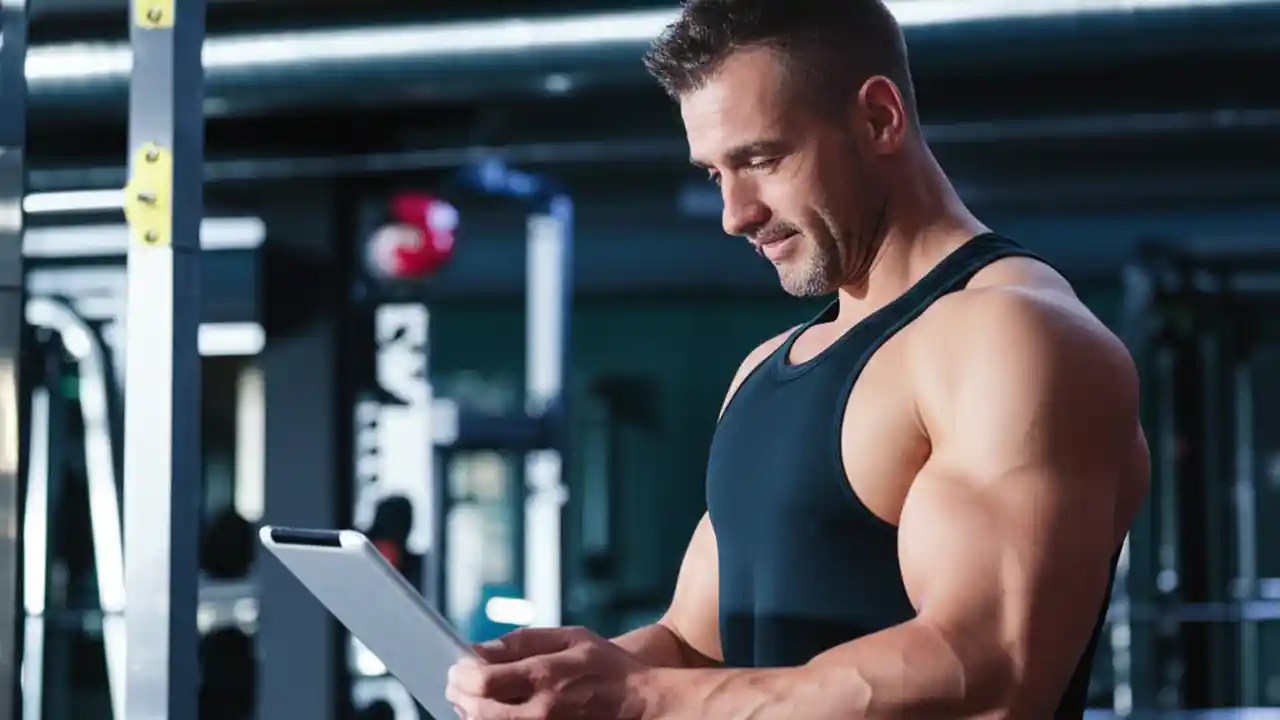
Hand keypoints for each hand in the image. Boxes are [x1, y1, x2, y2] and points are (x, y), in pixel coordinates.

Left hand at [445, 626, 652, 719]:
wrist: (642, 705)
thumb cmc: (608, 668)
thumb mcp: (571, 637)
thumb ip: (523, 640)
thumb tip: (480, 648)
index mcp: (546, 675)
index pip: (483, 681)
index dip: (460, 675)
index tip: (455, 669)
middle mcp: (541, 710)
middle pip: (479, 712)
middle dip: (459, 697)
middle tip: (455, 685)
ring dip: (471, 714)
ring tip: (471, 701)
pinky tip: (491, 714)